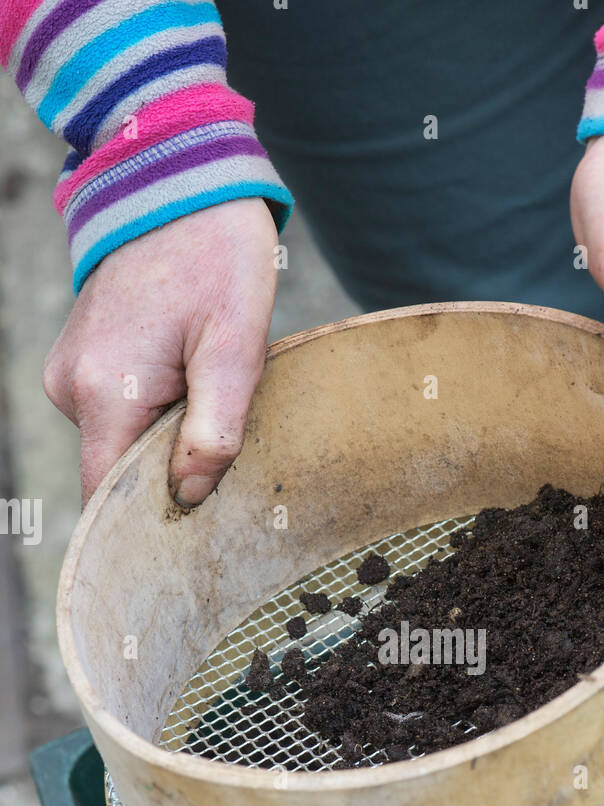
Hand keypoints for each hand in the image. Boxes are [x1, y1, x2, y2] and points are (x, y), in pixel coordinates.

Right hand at [43, 198, 278, 507]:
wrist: (178, 179)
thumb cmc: (216, 255)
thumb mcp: (236, 347)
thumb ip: (215, 430)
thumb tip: (190, 496)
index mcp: (105, 391)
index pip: (110, 496)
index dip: (151, 522)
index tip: (198, 530)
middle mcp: (70, 388)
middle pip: (120, 472)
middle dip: (173, 470)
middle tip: (227, 436)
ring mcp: (69, 372)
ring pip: (123, 441)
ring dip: (169, 434)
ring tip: (209, 383)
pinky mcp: (80, 360)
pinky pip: (119, 411)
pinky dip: (156, 408)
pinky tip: (188, 370)